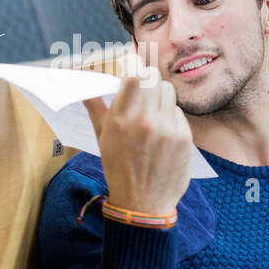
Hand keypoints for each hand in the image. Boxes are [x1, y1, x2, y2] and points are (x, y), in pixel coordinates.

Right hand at [83, 53, 192, 215]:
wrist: (143, 204)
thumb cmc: (119, 169)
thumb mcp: (102, 138)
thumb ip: (96, 106)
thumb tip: (84, 83)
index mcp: (120, 119)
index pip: (133, 73)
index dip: (133, 64)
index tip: (131, 64)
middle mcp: (145, 121)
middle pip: (153, 77)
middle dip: (146, 79)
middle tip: (141, 90)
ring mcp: (167, 129)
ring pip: (168, 92)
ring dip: (159, 97)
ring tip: (151, 115)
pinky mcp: (184, 138)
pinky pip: (178, 112)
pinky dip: (170, 117)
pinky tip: (162, 134)